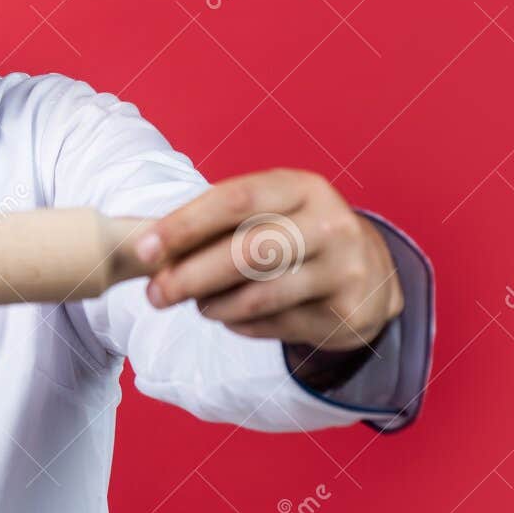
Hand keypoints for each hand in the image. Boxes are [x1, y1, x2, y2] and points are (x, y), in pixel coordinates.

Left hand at [136, 169, 401, 352]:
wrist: (370, 269)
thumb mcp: (269, 211)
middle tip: (154, 295)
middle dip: (190, 276)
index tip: (143, 250)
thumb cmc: (295, 232)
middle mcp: (329, 225)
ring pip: (261, 296)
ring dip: (214, 306)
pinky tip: (230, 317)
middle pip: (248, 253)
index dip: (185, 224)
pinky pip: (277, 325)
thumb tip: (151, 251)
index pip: (236, 199)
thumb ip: (219, 223)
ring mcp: (344, 271)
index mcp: (301, 188)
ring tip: (196, 305)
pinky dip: (241, 324)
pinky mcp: (347, 313)